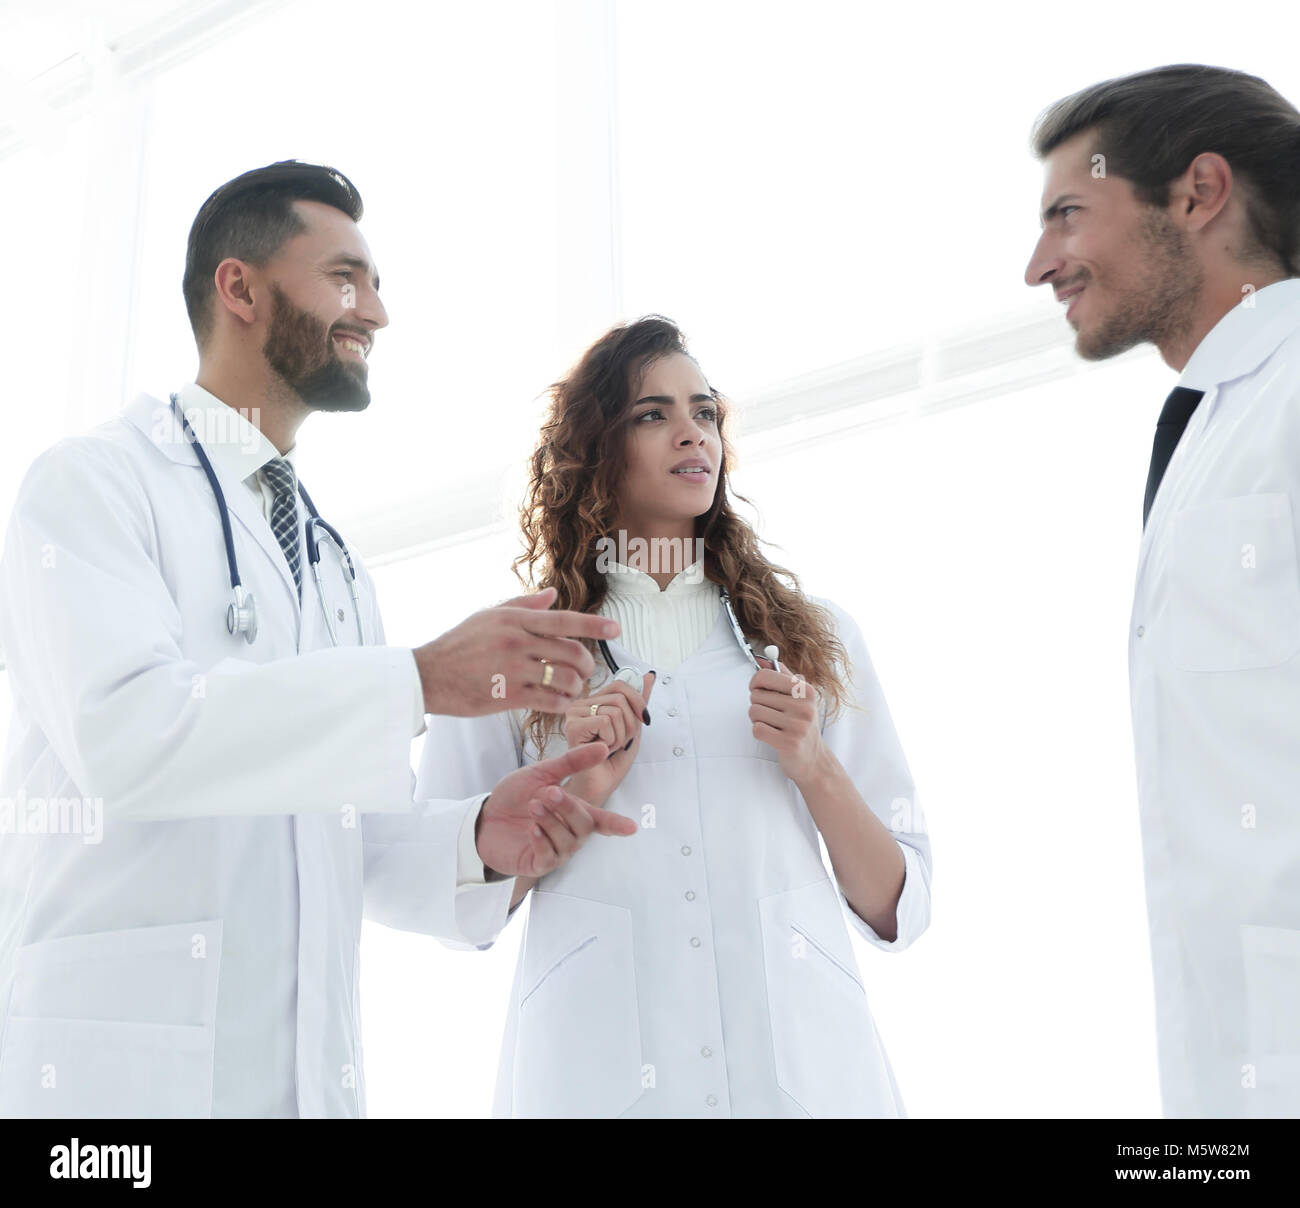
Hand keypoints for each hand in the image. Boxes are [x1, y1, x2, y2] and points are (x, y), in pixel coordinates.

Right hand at [414, 587, 618, 716]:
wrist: (429, 675)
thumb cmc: (459, 643)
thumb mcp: (488, 615)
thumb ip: (523, 605)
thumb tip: (553, 595)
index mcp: (515, 620)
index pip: (565, 620)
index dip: (594, 625)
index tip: (616, 630)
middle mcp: (517, 642)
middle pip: (572, 652)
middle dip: (586, 664)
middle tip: (584, 670)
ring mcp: (514, 670)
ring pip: (565, 678)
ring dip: (576, 686)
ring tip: (571, 688)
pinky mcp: (508, 696)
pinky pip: (550, 701)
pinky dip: (562, 703)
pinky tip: (559, 702)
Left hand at [475, 740, 637, 877]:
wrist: (483, 817)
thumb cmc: (514, 797)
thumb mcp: (541, 773)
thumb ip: (572, 763)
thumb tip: (603, 748)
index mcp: (572, 813)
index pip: (600, 819)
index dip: (616, 824)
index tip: (632, 827)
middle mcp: (568, 834)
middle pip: (584, 825)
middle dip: (568, 806)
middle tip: (547, 792)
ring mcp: (554, 851)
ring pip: (568, 840)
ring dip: (551, 821)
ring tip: (532, 806)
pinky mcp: (537, 864)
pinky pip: (549, 856)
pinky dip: (542, 840)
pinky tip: (531, 829)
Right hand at [561, 672, 655, 807]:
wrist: (599, 786)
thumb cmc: (612, 761)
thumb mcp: (633, 726)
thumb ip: (639, 701)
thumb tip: (649, 675)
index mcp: (593, 701)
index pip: (621, 685)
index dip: (637, 702)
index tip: (641, 721)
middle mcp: (580, 704)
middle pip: (620, 698)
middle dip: (629, 725)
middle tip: (618, 742)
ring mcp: (574, 714)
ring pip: (615, 711)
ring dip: (620, 735)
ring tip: (608, 748)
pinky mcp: (572, 726)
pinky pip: (606, 721)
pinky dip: (611, 740)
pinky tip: (600, 750)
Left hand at [749, 655, 824, 783]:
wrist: (813, 759)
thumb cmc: (801, 724)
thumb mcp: (798, 697)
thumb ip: (782, 676)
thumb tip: (762, 659)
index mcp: (806, 691)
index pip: (765, 675)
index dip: (755, 682)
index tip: (757, 688)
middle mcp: (804, 707)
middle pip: (756, 695)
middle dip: (758, 705)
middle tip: (771, 714)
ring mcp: (798, 726)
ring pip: (754, 712)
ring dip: (757, 720)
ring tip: (772, 725)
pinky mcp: (789, 743)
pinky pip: (757, 729)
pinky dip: (759, 732)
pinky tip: (772, 736)